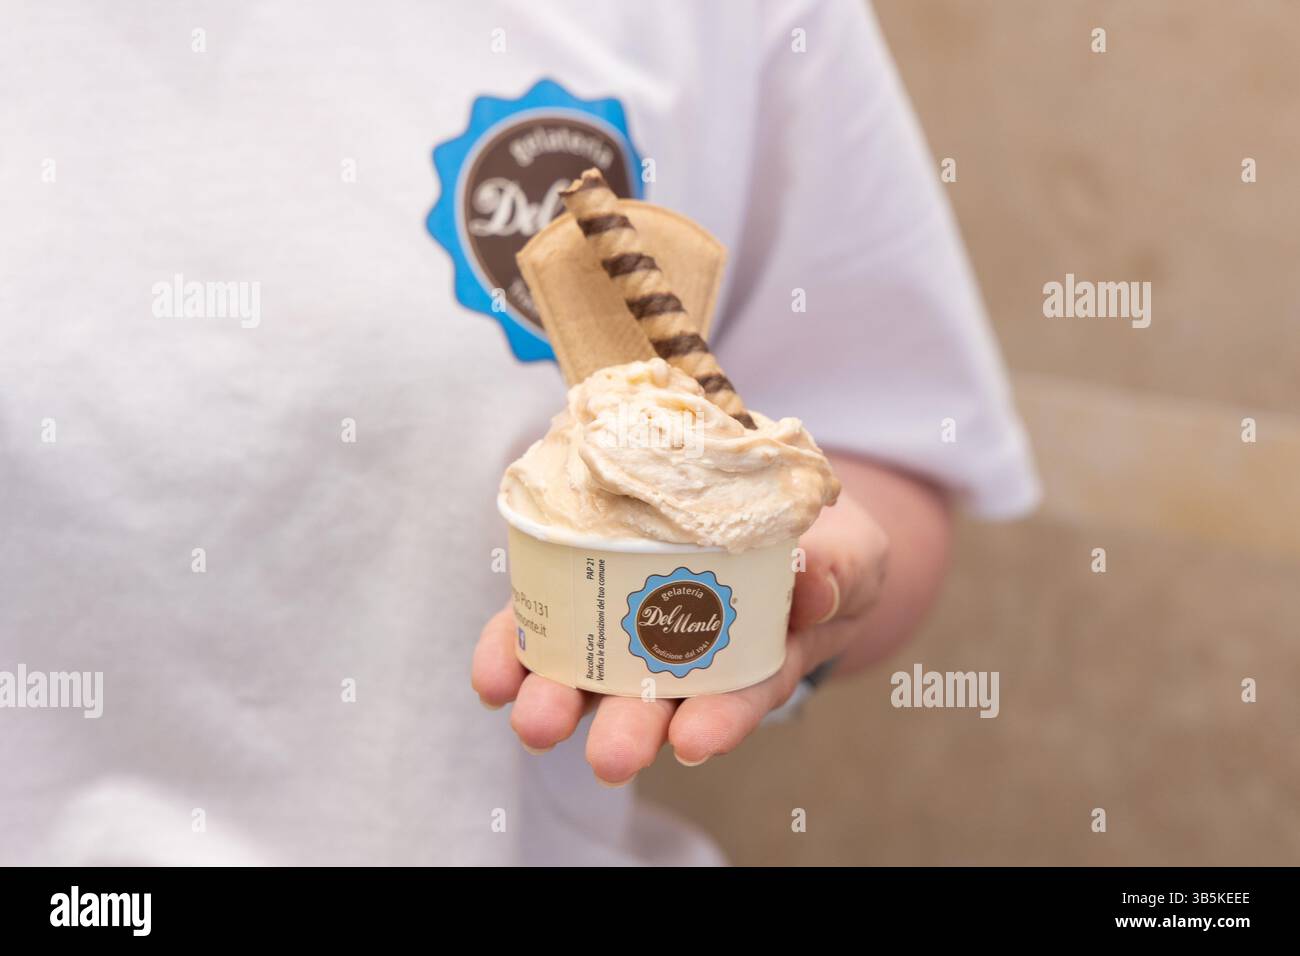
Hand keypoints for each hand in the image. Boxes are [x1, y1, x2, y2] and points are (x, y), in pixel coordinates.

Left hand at [470, 494, 887, 784]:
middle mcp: (686, 659)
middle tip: (611, 756)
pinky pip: (546, 624)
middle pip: (655, 703)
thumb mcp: (847, 550)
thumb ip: (837, 568)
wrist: (761, 502)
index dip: (719, 720)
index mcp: (756, 656)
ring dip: (560, 700)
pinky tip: (492, 676)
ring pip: (591, 675)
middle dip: (629, 730)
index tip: (696, 738)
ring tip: (534, 720)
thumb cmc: (819, 543)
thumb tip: (815, 588)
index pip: (738, 697)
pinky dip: (516, 649)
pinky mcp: (584, 590)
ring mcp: (629, 630)